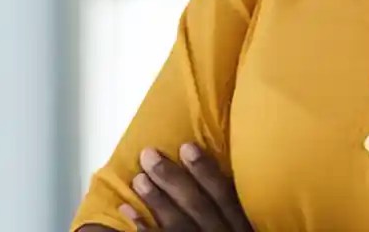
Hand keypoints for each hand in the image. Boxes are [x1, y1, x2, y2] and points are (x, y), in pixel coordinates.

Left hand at [120, 143, 252, 231]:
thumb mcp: (241, 229)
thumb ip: (231, 212)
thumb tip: (212, 179)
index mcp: (242, 229)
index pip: (226, 197)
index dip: (206, 171)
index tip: (186, 146)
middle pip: (198, 207)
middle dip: (172, 180)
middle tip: (149, 155)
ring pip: (178, 226)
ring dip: (156, 201)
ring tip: (137, 179)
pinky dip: (142, 228)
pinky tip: (127, 212)